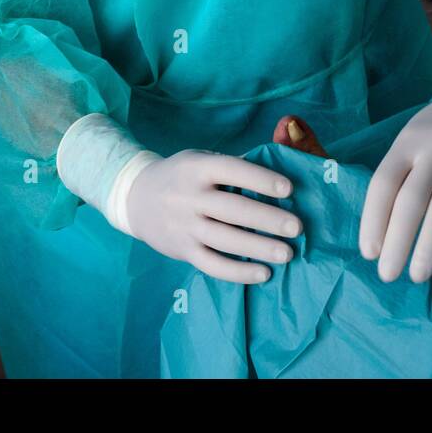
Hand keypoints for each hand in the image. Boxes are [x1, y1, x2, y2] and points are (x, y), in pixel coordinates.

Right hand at [125, 150, 303, 284]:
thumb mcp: (199, 159)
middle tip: (297, 227)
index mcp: (196, 168)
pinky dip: (238, 272)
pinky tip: (264, 273)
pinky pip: (212, 265)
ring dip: (258, 248)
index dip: (260, 179)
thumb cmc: (180, 175)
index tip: (289, 188)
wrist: (134, 197)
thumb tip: (276, 173)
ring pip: (225, 240)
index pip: (232, 171)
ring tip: (287, 253)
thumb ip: (232, 166)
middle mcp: (189, 197)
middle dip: (267, 219)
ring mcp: (184, 226)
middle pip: (232, 210)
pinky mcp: (182, 251)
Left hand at [358, 82, 431, 282]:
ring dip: (428, 246)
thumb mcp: (413, 137)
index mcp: (407, 143)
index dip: (373, 220)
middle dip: (397, 241)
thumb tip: (382, 227)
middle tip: (388, 275)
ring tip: (417, 275)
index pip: (383, 184)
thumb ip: (401, 173)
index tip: (369, 252)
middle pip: (411, 201)